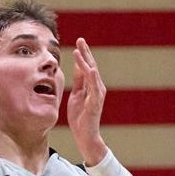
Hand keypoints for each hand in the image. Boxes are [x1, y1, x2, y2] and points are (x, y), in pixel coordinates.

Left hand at [66, 37, 106, 162]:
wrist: (85, 136)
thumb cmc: (80, 117)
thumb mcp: (76, 94)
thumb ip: (78, 81)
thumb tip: (77, 66)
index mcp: (91, 85)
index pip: (86, 66)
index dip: (82, 54)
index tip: (78, 41)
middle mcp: (97, 88)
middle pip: (91, 66)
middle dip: (85, 53)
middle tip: (80, 39)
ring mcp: (97, 95)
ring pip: (92, 75)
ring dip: (85, 62)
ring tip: (79, 51)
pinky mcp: (95, 103)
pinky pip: (94, 89)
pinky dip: (92, 78)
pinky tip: (89, 69)